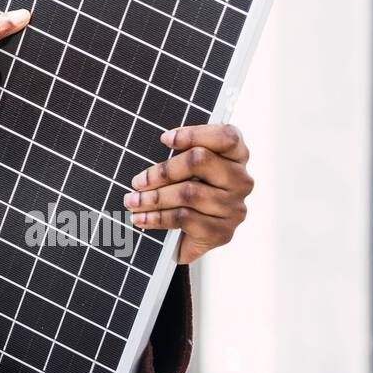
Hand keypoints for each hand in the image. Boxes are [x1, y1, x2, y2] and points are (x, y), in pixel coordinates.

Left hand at [121, 123, 252, 264]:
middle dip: (163, 171)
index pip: (226, 136)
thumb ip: (181, 154)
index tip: (164, 139)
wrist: (190, 239)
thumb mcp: (185, 170)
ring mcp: (234, 207)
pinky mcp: (222, 232)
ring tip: (132, 201)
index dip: (195, 134)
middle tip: (137, 181)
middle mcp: (241, 180)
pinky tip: (141, 218)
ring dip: (153, 197)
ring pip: (188, 192)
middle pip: (200, 160)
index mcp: (236, 157)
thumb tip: (161, 142)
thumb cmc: (186, 192)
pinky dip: (156, 217)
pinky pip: (184, 218)